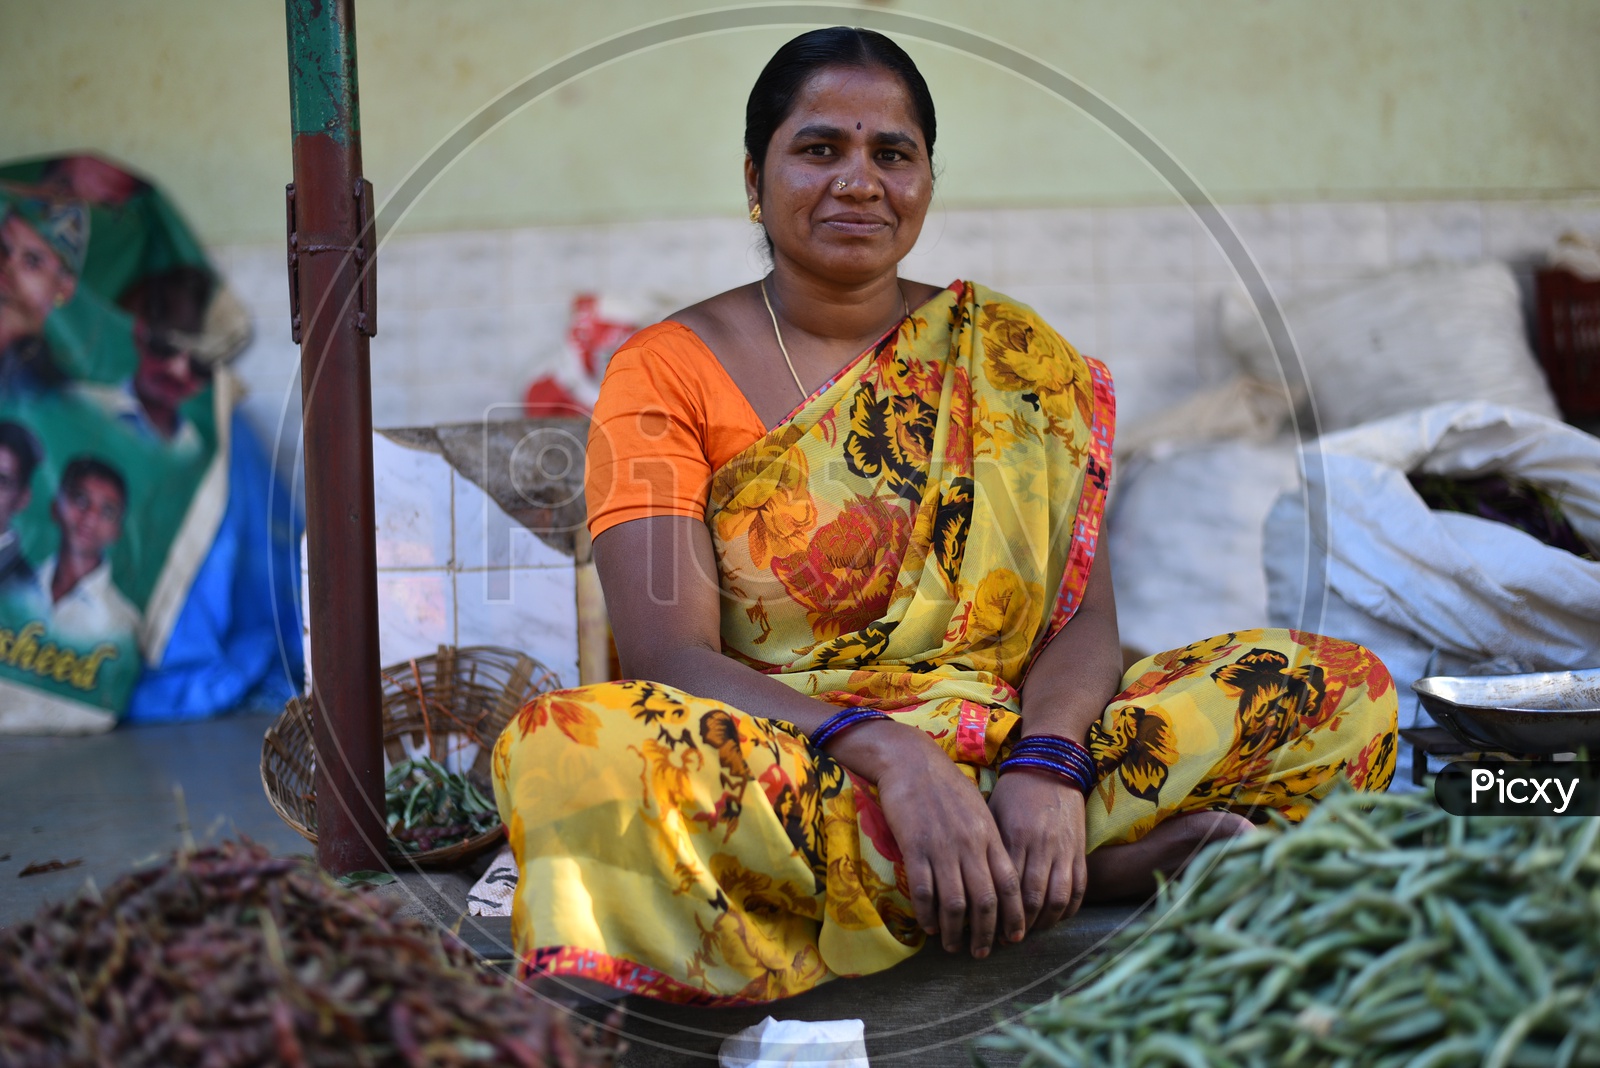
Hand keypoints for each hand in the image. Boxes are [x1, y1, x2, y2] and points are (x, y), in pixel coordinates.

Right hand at [867, 729, 1024, 957]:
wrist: (911, 760)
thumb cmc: (945, 784)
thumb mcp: (976, 810)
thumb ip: (987, 841)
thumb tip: (994, 874)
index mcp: (988, 835)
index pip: (1009, 884)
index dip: (1014, 915)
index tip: (1014, 937)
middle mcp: (970, 845)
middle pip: (985, 900)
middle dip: (986, 933)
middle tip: (982, 952)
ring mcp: (942, 847)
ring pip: (955, 902)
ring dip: (955, 931)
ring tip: (952, 946)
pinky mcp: (914, 847)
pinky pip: (924, 890)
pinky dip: (928, 913)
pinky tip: (929, 926)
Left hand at [988, 770, 1088, 930]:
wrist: (1050, 767)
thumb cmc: (1014, 792)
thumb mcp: (993, 814)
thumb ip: (987, 847)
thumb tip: (967, 881)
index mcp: (1014, 836)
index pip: (1005, 885)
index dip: (995, 911)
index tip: (983, 928)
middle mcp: (1040, 846)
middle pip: (1031, 898)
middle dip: (1018, 925)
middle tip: (1003, 940)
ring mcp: (1064, 849)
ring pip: (1057, 898)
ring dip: (1043, 923)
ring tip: (1028, 934)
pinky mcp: (1080, 849)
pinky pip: (1078, 887)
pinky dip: (1068, 908)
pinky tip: (1054, 918)